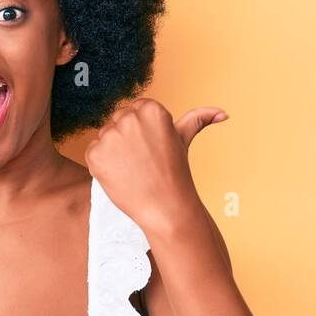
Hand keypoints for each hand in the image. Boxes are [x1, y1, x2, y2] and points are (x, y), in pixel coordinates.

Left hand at [84, 98, 227, 239]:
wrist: (164, 207)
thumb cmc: (175, 173)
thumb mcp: (184, 139)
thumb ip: (198, 119)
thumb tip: (223, 113)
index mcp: (151, 109)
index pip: (134, 109)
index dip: (141, 130)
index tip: (150, 147)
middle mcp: (129, 117)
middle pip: (117, 120)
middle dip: (126, 138)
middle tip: (142, 160)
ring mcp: (110, 135)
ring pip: (104, 135)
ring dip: (113, 151)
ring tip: (133, 168)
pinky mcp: (95, 153)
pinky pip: (93, 151)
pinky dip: (101, 164)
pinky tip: (119, 174)